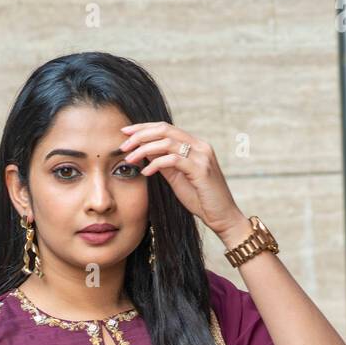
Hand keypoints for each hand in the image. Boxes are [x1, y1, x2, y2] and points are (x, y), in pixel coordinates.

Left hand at [119, 122, 245, 238]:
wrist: (223, 216)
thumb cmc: (201, 199)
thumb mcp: (178, 178)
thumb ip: (164, 163)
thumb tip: (145, 151)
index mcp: (195, 145)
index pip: (166, 128)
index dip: (144, 127)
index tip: (125, 132)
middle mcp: (200, 146)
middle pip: (165, 130)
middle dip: (140, 134)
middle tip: (123, 145)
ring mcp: (202, 156)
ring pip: (167, 142)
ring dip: (144, 149)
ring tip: (129, 159)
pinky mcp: (201, 169)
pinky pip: (173, 160)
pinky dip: (156, 163)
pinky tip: (146, 172)